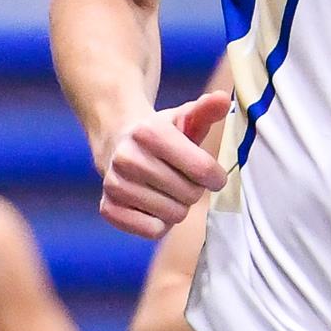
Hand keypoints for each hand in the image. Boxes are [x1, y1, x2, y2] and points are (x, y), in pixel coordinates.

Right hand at [98, 90, 229, 238]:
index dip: (215, 177)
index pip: (202, 169)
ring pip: (173, 214)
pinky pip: (152, 230)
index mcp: (149, 132)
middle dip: (194, 189)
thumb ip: (206, 110)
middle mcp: (127, 158)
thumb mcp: (185, 118)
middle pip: (189, 194)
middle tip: (184, 179)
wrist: (118, 143)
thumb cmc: (162, 133)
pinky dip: (160, 223)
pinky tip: (153, 203)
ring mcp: (114, 184)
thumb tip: (222, 99)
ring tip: (168, 189)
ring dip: (178, 206)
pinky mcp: (107, 208)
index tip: (213, 175)